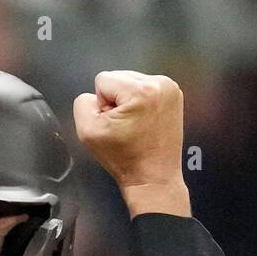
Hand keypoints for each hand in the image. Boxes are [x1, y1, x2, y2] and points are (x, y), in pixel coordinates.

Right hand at [73, 71, 189, 217]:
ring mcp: (170, 88)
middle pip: (119, 77)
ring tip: (134, 125)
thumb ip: (83, 103)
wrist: (152, 177)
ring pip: (131, 82)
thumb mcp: (88, 131)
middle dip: (115, 100)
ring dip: (127, 101)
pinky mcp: (174, 95)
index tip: (113, 125)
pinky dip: (140, 103)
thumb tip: (95, 97)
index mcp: (141, 90)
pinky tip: (143, 122)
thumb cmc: (123, 158)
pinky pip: (145, 88)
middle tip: (123, 126)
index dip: (101, 105)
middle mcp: (160, 83)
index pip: (102, 80)